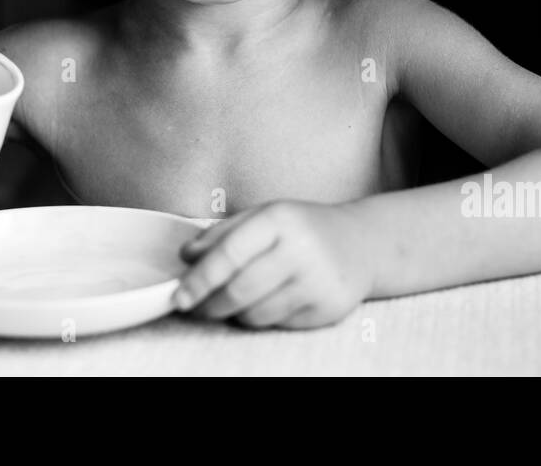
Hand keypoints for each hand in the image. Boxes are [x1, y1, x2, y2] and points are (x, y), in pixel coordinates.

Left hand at [174, 200, 375, 329]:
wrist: (360, 244)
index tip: (179, 296)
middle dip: (211, 305)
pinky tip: (270, 300)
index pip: (230, 254)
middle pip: (240, 291)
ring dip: (236, 313)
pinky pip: (279, 324)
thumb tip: (186, 256)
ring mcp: (317, 282)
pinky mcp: (328, 308)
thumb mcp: (263, 216)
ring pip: (257, 314)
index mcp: (279, 219)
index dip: (200, 279)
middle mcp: (301, 249)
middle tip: (197, 306)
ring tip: (238, 298)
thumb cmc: (303, 229)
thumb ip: (221, 234)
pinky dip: (264, 317)